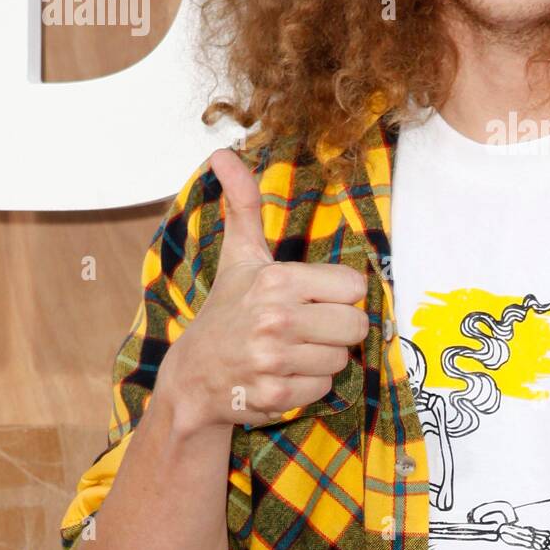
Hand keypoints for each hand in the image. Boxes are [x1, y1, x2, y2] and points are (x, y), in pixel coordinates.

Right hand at [157, 147, 368, 429]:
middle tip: (305, 329)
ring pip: (342, 359)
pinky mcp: (276, 396)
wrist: (194, 376)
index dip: (339, 296)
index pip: (354, 288)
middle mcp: (276, 319)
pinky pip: (325, 389)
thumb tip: (222, 154)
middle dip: (336, 330)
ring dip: (322, 359)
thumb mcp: (239, 257)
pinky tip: (283, 375)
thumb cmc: (227, 311)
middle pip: (355, 327)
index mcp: (277, 280)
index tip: (314, 300)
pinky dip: (309, 386)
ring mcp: (274, 360)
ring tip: (291, 352)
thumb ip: (243, 205)